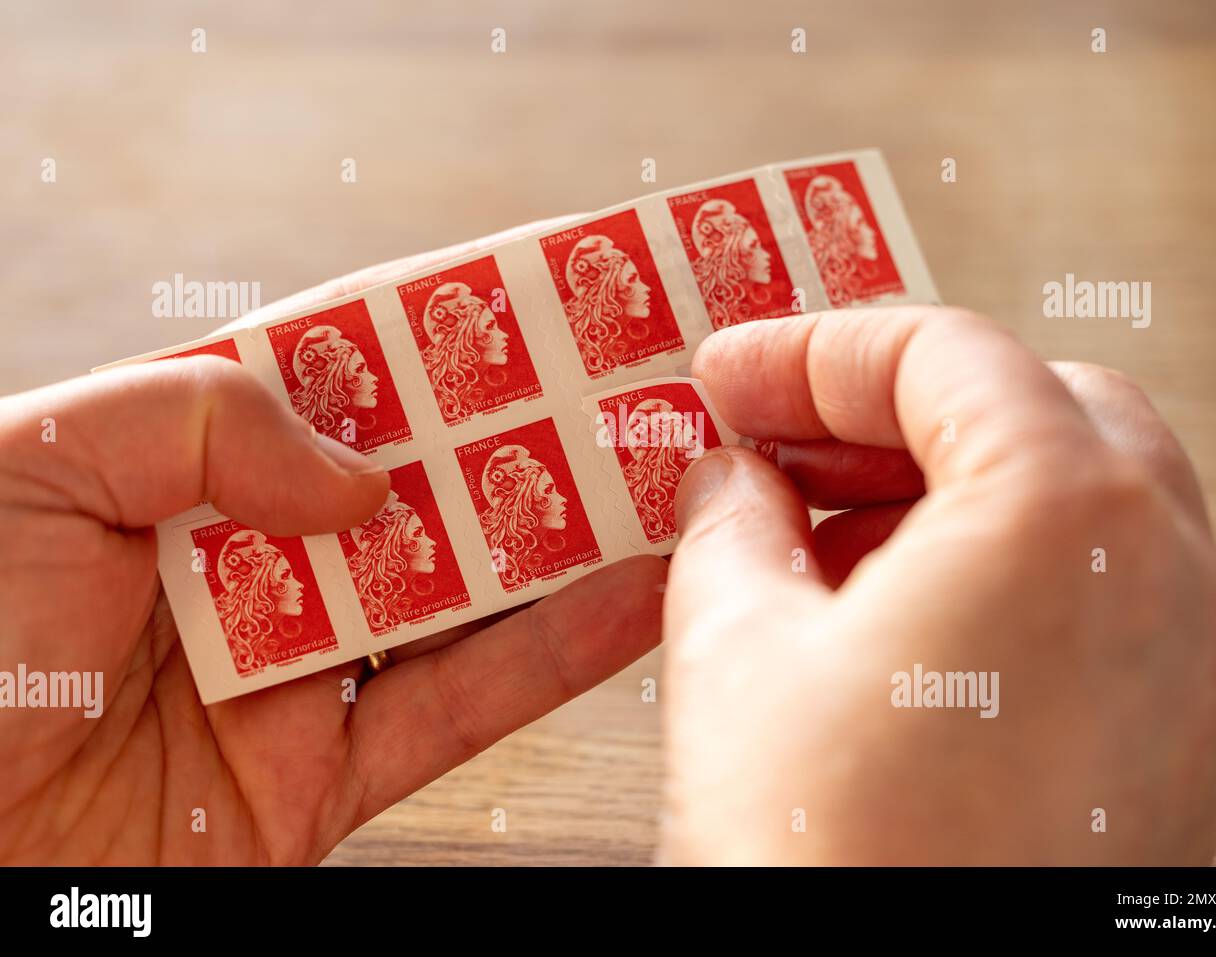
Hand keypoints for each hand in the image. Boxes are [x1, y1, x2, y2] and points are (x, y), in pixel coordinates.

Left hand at [0, 221, 663, 864]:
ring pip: (460, 596)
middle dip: (526, 436)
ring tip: (666, 477)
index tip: (542, 301)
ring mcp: (292, 676)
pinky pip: (457, 712)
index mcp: (175, 473)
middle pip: (418, 487)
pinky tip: (634, 599)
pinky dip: (554, 660)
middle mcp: (249, 565)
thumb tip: (369, 474)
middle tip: (633, 389)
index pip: (335, 383)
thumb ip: (200, 421)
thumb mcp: (29, 469)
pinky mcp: (320, 786)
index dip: (437, 340)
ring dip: (564, 537)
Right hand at [661, 306, 1215, 864]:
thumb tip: (729, 477)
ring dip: (940, 487)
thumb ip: (727, 518)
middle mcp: (1166, 572)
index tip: (729, 377)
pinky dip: (997, 568)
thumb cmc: (824, 863)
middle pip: (1026, 403)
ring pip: (1075, 495)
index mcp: (1064, 510)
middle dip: (884, 410)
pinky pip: (1099, 594)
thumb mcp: (731, 646)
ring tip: (815, 536)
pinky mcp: (1180, 740)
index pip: (937, 353)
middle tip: (771, 442)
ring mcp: (1194, 662)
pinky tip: (891, 616)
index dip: (809, 350)